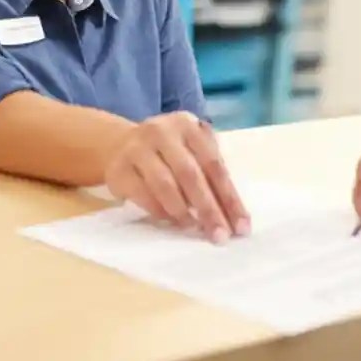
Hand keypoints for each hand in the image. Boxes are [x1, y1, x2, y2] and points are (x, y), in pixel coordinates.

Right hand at [104, 112, 249, 243]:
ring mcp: (137, 149)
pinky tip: (173, 221)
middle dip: (208, 209)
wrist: (118, 143)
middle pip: (190, 174)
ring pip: (164, 185)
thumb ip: (210, 171)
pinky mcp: (118, 169)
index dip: (229, 197)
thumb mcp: (190, 148)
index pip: (213, 163)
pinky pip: (143, 195)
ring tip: (196, 228)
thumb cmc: (168, 151)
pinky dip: (160, 211)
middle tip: (220, 235)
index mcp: (187, 125)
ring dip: (183, 212)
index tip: (241, 226)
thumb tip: (232, 212)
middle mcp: (161, 132)